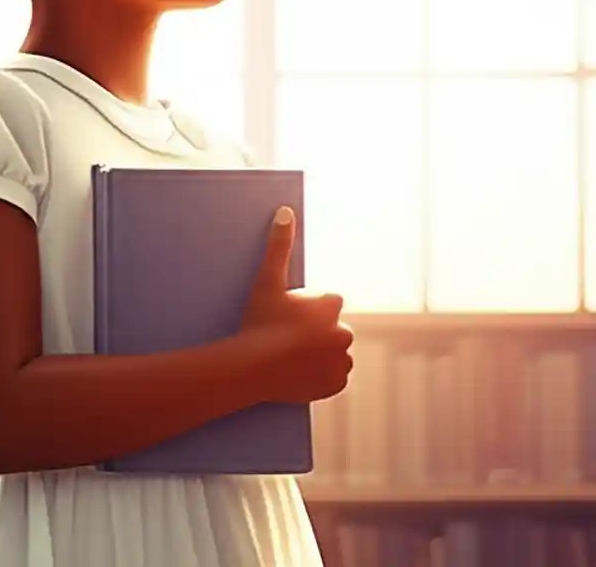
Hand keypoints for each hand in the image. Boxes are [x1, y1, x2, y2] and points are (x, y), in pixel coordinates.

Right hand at [236, 206, 353, 403]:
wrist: (252, 367)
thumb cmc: (259, 322)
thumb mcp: (266, 282)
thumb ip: (278, 245)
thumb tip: (286, 211)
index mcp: (331, 305)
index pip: (326, 304)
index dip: (306, 312)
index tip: (288, 319)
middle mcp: (343, 332)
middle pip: (332, 329)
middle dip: (316, 334)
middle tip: (287, 341)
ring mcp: (341, 361)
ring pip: (335, 354)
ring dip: (321, 355)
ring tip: (292, 359)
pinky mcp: (336, 384)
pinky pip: (334, 378)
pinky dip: (322, 377)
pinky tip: (300, 373)